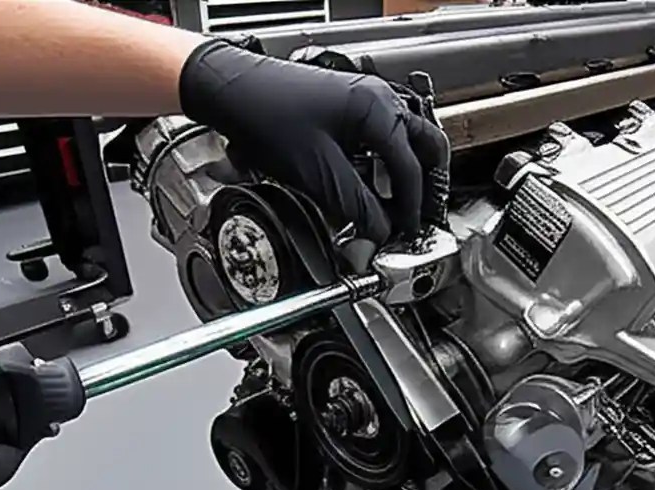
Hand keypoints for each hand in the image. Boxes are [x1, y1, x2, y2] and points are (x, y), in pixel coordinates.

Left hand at [179, 39, 449, 245]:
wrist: (229, 92)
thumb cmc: (264, 117)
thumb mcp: (317, 175)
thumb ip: (356, 207)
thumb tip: (379, 232)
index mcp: (377, 111)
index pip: (411, 167)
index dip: (412, 206)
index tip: (408, 231)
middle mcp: (377, 100)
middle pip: (424, 145)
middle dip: (426, 183)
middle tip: (422, 215)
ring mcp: (362, 100)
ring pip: (405, 139)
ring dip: (405, 172)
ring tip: (399, 204)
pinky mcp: (345, 107)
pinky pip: (381, 137)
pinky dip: (384, 162)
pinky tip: (371, 183)